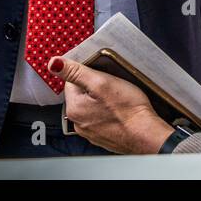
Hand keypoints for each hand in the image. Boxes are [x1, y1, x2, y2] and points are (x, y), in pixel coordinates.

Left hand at [49, 56, 172, 153]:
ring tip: (117, 101)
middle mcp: (78, 123)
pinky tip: (119, 112)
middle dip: (94, 88)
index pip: (71, 82)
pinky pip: (100, 118)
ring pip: (91, 106)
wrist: (146, 135)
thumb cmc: (128, 110)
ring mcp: (90, 132)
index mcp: (74, 108)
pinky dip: (108, 114)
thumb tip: (54, 63)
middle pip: (81, 94)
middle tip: (112, 88)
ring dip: (101, 101)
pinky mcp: (102, 137)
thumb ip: (76, 72)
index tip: (101, 77)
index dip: (88, 75)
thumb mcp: (101, 82)